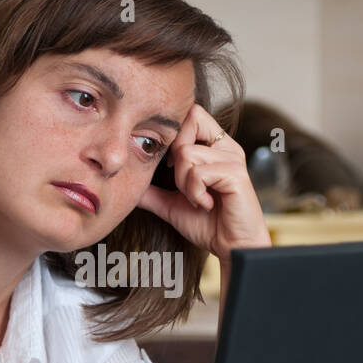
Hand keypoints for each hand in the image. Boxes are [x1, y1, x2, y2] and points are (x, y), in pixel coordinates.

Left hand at [136, 103, 270, 264]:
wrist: (232, 248)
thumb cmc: (208, 224)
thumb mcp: (172, 204)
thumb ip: (152, 191)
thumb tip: (125, 182)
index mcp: (216, 147)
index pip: (192, 114)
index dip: (174, 135)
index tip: (172, 167)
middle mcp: (227, 147)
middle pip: (190, 121)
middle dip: (176, 156)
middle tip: (186, 184)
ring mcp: (233, 159)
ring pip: (187, 153)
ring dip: (184, 182)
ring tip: (198, 199)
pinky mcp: (236, 174)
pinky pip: (198, 172)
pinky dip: (195, 192)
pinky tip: (206, 204)